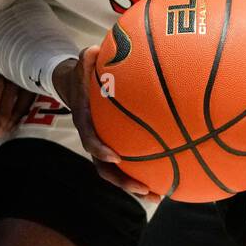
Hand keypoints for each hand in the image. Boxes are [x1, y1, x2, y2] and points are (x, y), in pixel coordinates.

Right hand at [53, 46, 159, 201]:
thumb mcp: (82, 61)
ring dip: (137, 187)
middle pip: (105, 169)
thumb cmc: (84, 73)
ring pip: (118, 174)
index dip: (101, 150)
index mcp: (85, 122)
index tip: (115, 156)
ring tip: (160, 196)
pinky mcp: (116, 147)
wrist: (75, 87)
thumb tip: (95, 48)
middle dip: (124, 181)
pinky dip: (146, 171)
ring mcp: (104, 147)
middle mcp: (94, 140)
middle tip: (144, 189)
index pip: (90, 141)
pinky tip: (170, 174)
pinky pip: (130, 163)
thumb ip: (87, 58)